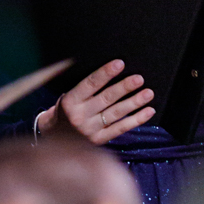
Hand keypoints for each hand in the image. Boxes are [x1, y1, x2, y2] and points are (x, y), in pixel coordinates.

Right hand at [35, 59, 153, 144]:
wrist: (54, 136)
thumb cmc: (67, 110)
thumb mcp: (68, 96)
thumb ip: (86, 87)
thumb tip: (108, 70)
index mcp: (70, 101)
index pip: (90, 84)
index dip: (105, 73)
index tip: (120, 63)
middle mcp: (79, 116)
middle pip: (106, 99)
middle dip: (124, 88)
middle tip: (139, 79)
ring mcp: (90, 130)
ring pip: (116, 114)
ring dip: (134, 102)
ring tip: (148, 93)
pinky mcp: (99, 140)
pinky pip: (121, 129)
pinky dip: (136, 120)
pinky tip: (148, 111)